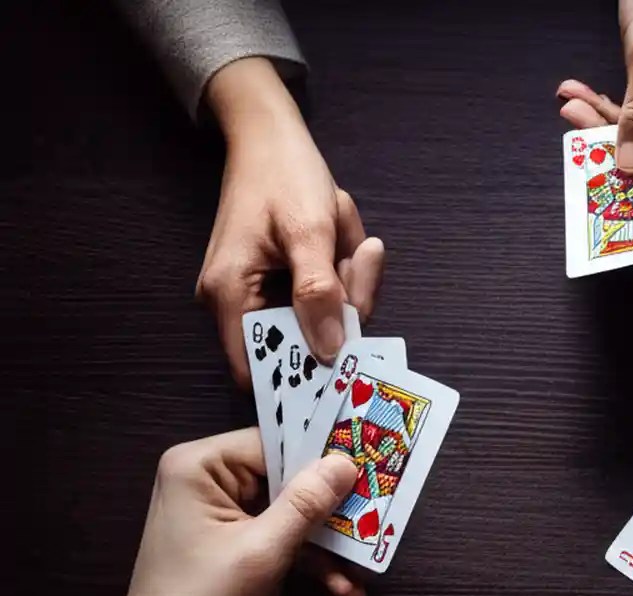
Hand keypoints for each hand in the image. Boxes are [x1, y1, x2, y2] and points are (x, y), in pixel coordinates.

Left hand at [112, 429, 358, 595]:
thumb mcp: (260, 553)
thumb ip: (305, 504)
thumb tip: (346, 462)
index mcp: (202, 466)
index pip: (276, 442)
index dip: (322, 455)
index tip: (370, 467)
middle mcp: (211, 481)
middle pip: (289, 476)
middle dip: (332, 507)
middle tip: (377, 515)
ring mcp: (225, 514)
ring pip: (293, 510)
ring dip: (328, 543)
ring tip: (361, 568)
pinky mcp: (238, 544)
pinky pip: (284, 538)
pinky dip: (311, 561)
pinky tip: (342, 588)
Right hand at [198, 57, 384, 385]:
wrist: (268, 137)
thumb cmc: (285, 175)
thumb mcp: (312, 232)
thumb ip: (321, 293)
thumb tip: (331, 352)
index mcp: (232, 296)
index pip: (260, 373)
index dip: (303, 376)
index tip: (349, 358)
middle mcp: (233, 303)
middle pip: (298, 343)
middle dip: (338, 314)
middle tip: (354, 262)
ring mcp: (251, 293)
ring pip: (313, 321)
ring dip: (343, 292)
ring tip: (348, 243)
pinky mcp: (271, 282)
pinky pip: (314, 299)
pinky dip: (337, 280)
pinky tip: (342, 245)